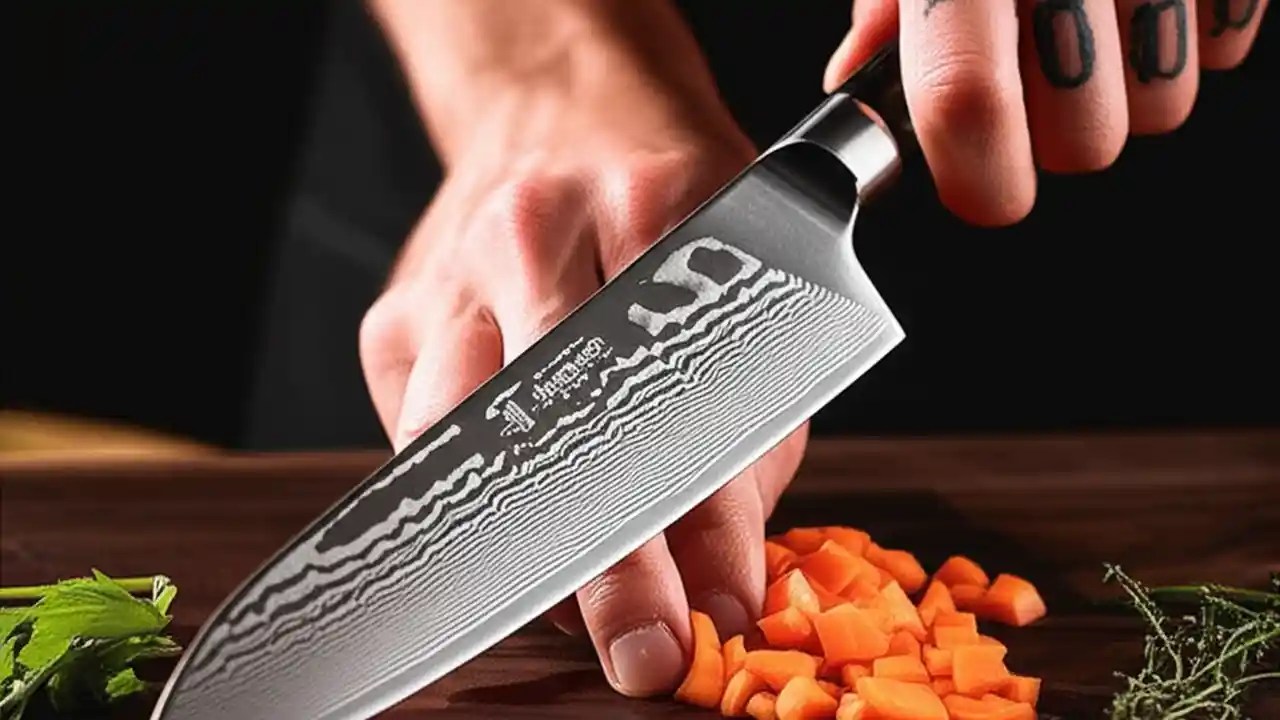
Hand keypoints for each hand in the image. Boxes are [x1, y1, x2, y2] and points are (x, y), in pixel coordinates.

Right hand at [361, 1, 806, 696]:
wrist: (562, 110)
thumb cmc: (677, 211)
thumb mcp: (750, 296)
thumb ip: (743, 451)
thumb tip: (722, 597)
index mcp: (652, 205)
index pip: (667, 391)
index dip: (682, 522)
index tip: (695, 622)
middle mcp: (534, 230)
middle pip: (551, 426)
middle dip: (595, 562)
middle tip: (633, 651)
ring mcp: (449, 273)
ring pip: (459, 448)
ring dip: (519, 545)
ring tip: (568, 590)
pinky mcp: (395, 316)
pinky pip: (417, 442)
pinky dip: (469, 501)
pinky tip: (512, 503)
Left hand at [824, 0, 1267, 225]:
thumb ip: (887, 1)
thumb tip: (856, 81)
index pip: (966, 97)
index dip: (975, 174)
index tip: (978, 190)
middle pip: (1083, 138)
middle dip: (1056, 136)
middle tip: (1039, 78)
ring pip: (1162, 110)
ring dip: (1125, 90)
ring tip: (1098, 20)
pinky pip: (1223, 49)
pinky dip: (1189, 35)